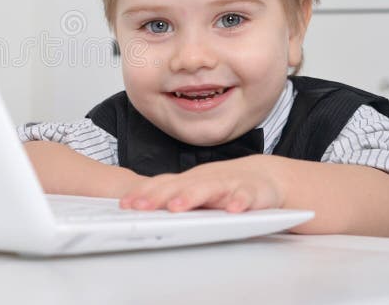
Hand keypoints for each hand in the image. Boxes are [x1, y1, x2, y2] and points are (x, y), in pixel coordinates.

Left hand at [119, 155, 286, 212]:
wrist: (263, 177)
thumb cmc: (223, 186)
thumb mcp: (195, 191)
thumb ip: (172, 198)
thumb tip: (140, 210)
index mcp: (189, 181)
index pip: (161, 185)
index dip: (143, 194)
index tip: (125, 205)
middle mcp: (204, 180)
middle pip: (178, 186)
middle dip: (158, 196)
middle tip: (141, 207)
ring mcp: (228, 184)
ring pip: (208, 189)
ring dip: (191, 196)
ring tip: (176, 207)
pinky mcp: (252, 192)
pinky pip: (245, 196)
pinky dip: (239, 201)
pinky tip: (232, 209)